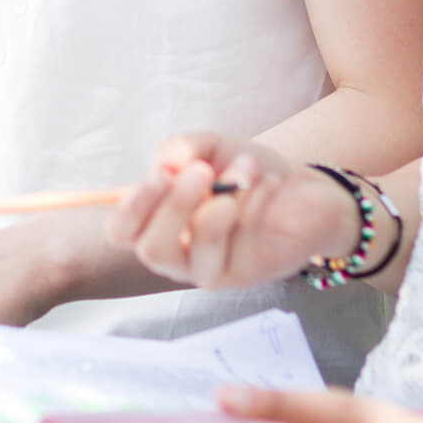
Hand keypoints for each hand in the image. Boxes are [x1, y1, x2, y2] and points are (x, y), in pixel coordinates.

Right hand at [109, 133, 358, 290]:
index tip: (160, 175)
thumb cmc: (241, 168)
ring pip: (194, 257)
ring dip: (218, 209)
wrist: (299, 188)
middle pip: (152, 250)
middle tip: (201, 171)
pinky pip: (235, 250)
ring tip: (245, 170)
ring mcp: (207, 267)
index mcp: (156, 220)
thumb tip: (167, 163)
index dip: (132, 209)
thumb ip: (183, 148)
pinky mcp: (241, 275)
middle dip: (174, 208)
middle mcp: (176, 250)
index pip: (122, 231)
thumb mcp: (209, 146)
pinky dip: (250, 209)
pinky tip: (266, 184)